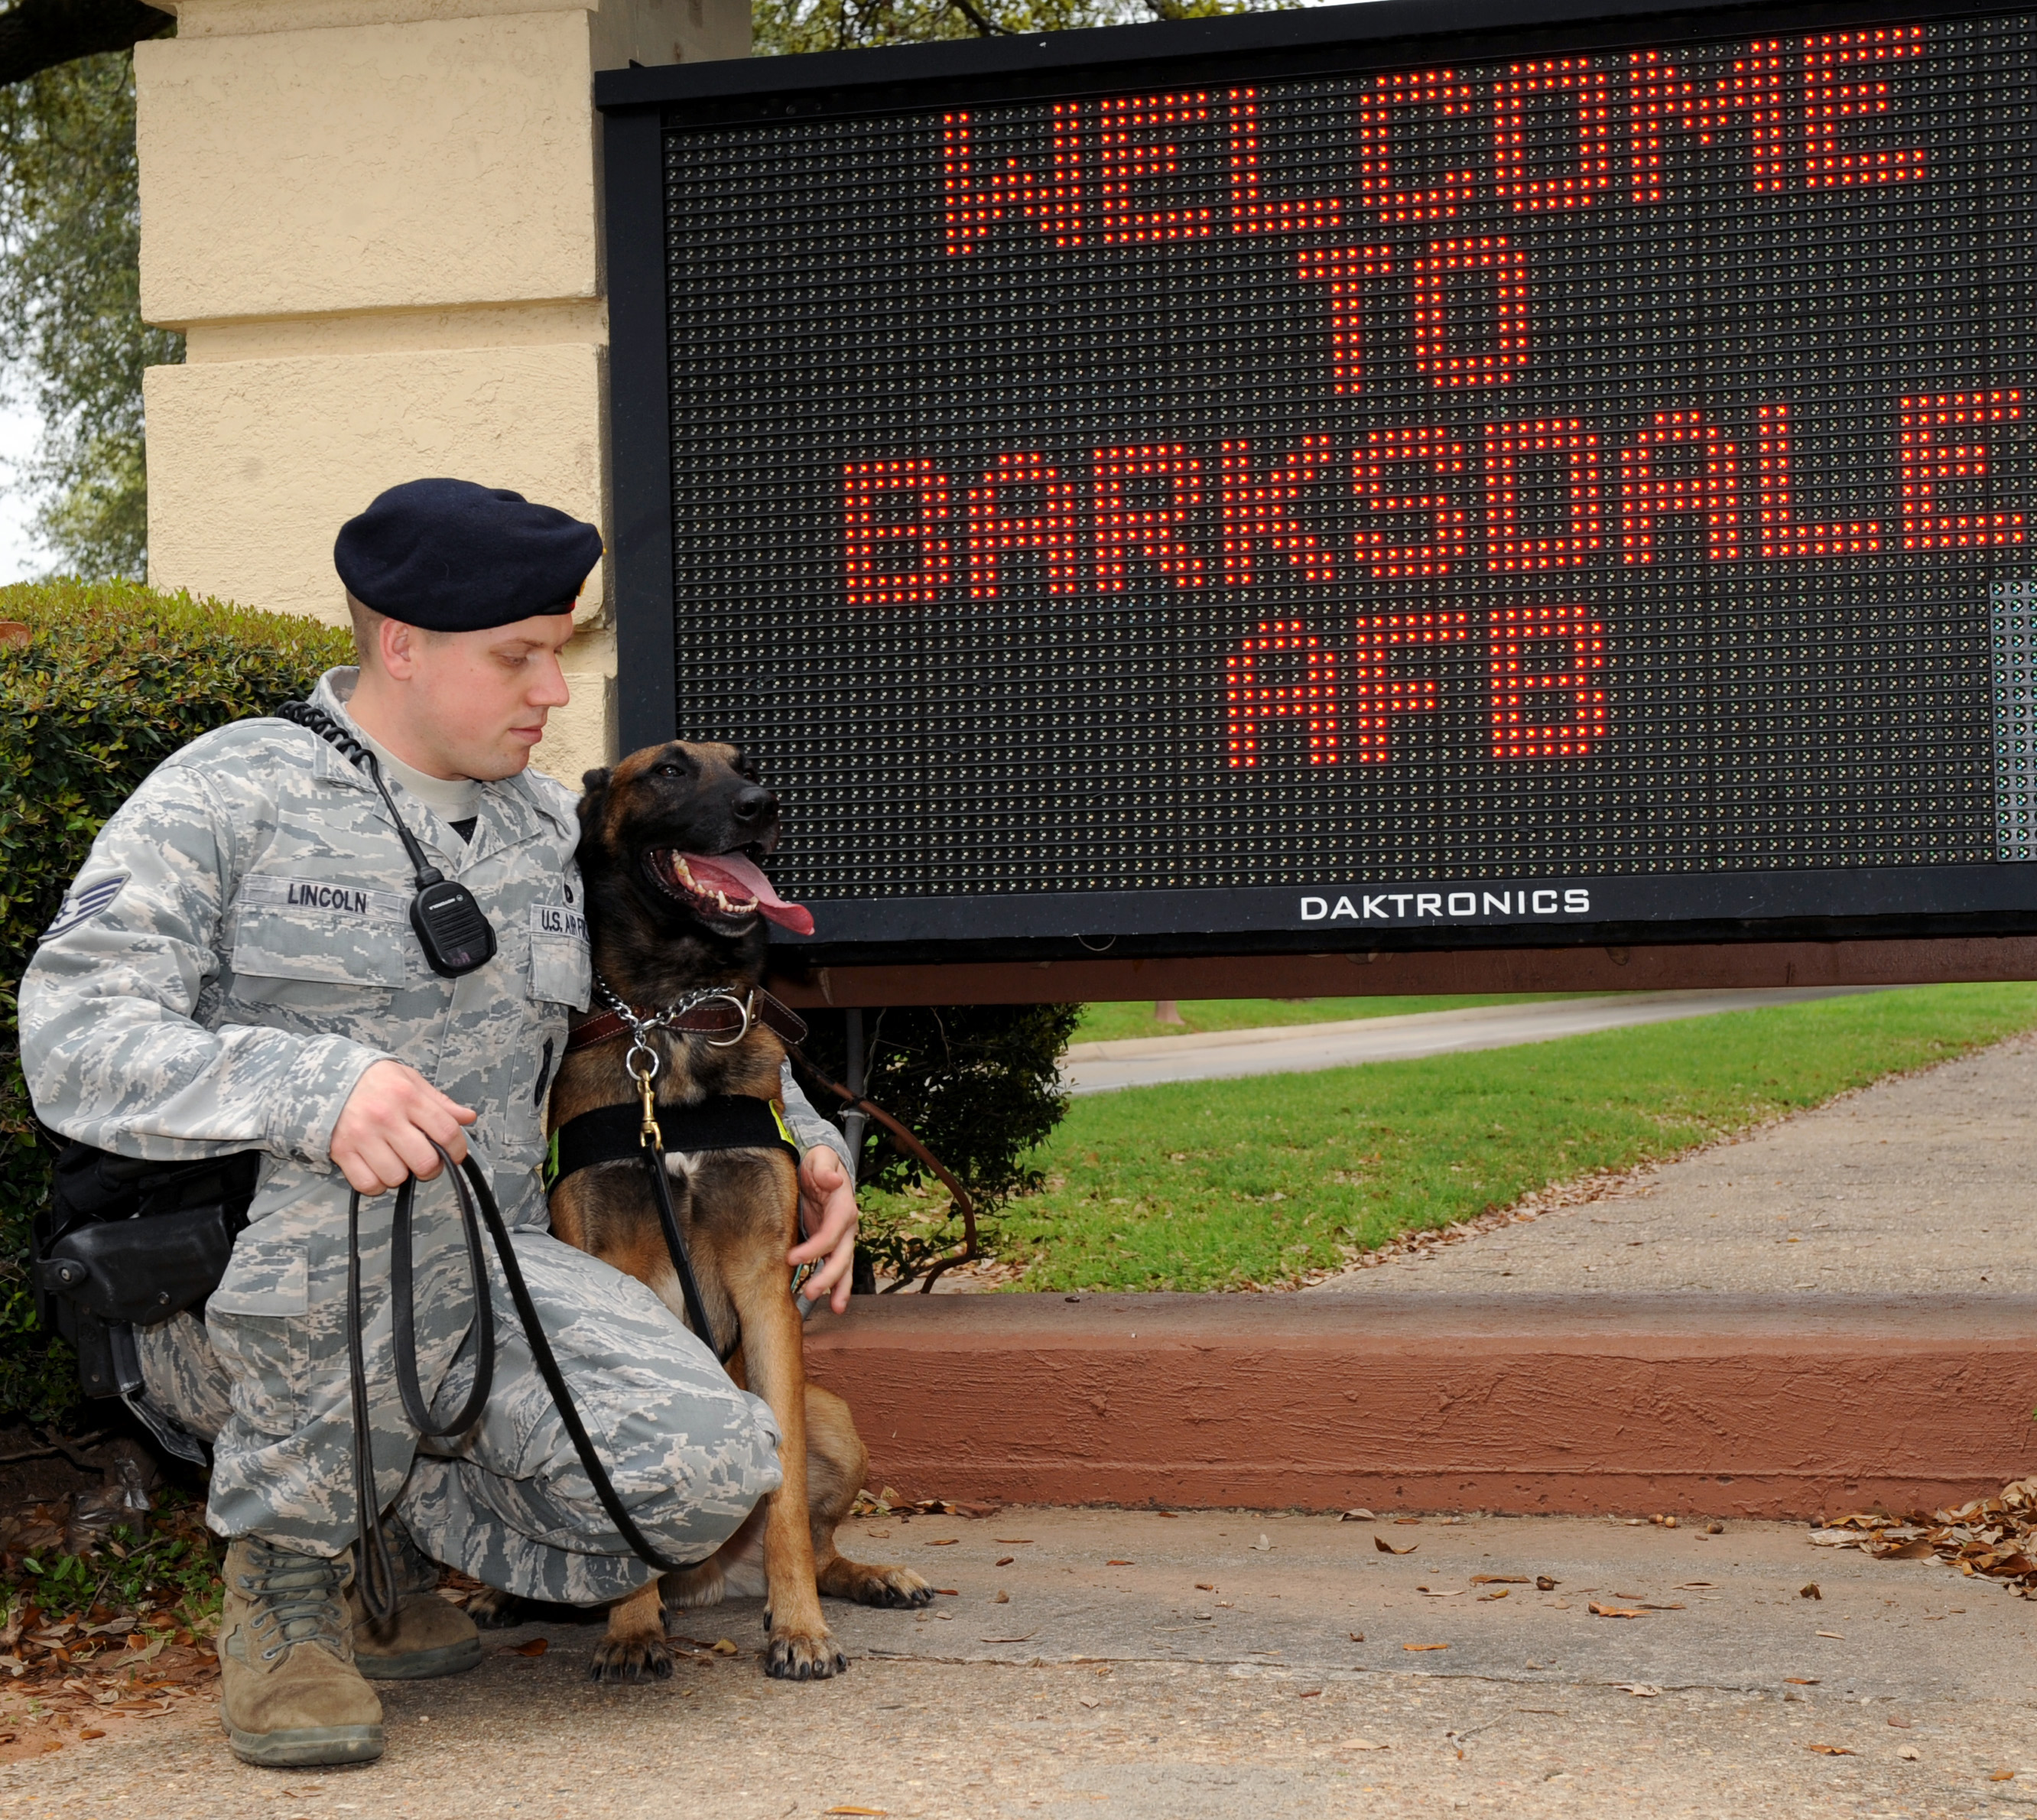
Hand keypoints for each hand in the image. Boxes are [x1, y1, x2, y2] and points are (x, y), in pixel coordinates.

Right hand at [330, 1060, 476, 1194]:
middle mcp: (385, 1116)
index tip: (454, 1153)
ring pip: (396, 1177)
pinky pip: (368, 1185)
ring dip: (402, 1175)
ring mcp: (361, 1135)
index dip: (458, 1149)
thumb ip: (440, 1102)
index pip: (446, 1132)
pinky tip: (378, 1169)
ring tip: (397, 1160)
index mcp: (407, 1096)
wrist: (326, 1077)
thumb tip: (468, 1117)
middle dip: (431, 1167)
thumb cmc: (375, 1081)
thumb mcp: (410, 1080)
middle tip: (425, 1160)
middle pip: (424, 1161)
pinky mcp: (341, 1151)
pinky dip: (377, 1184)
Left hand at [790, 1145, 858, 1314]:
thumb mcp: (820, 1158)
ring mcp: (841, 1236)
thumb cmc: (819, 1162)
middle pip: (842, 1255)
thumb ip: (824, 1168)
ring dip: (839, 1287)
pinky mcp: (832, 1243)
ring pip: (844, 1266)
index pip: (832, 1232)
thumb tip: (833, 1180)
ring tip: (835, 1308)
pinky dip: (836, 1285)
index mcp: (843, 1207)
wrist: (822, 1167)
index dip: (815, 1247)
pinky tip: (832, 1303)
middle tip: (810, 1292)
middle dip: (829, 1276)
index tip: (792, 1257)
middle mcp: (847, 1225)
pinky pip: (836, 1266)